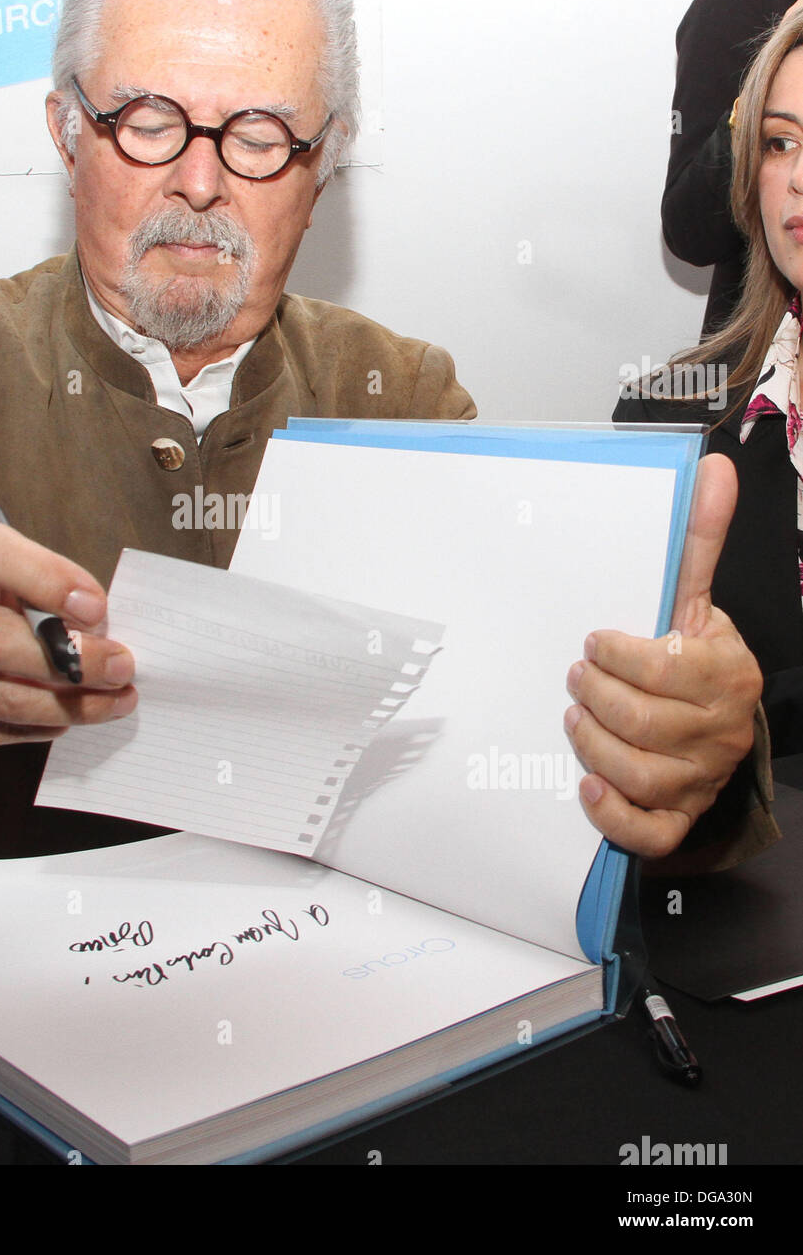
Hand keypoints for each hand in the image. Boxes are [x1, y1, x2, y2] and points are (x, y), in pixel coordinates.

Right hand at [0, 516, 135, 747]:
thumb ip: (38, 583)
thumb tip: (102, 630)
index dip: (47, 580)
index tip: (98, 607)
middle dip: (73, 661)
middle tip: (122, 666)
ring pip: (0, 699)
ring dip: (69, 705)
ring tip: (115, 699)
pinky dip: (38, 728)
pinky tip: (67, 717)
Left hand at [564, 453, 761, 855]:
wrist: (720, 724)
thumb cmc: (694, 658)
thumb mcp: (698, 601)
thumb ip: (699, 541)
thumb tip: (717, 467)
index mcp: (725, 674)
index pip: (661, 667)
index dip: (614, 654)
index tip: (591, 641)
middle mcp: (719, 731)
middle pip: (639, 722)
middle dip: (593, 695)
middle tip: (573, 678)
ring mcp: (700, 780)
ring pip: (635, 773)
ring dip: (591, 745)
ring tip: (574, 719)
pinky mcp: (680, 818)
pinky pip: (646, 831)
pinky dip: (612, 813)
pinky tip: (587, 786)